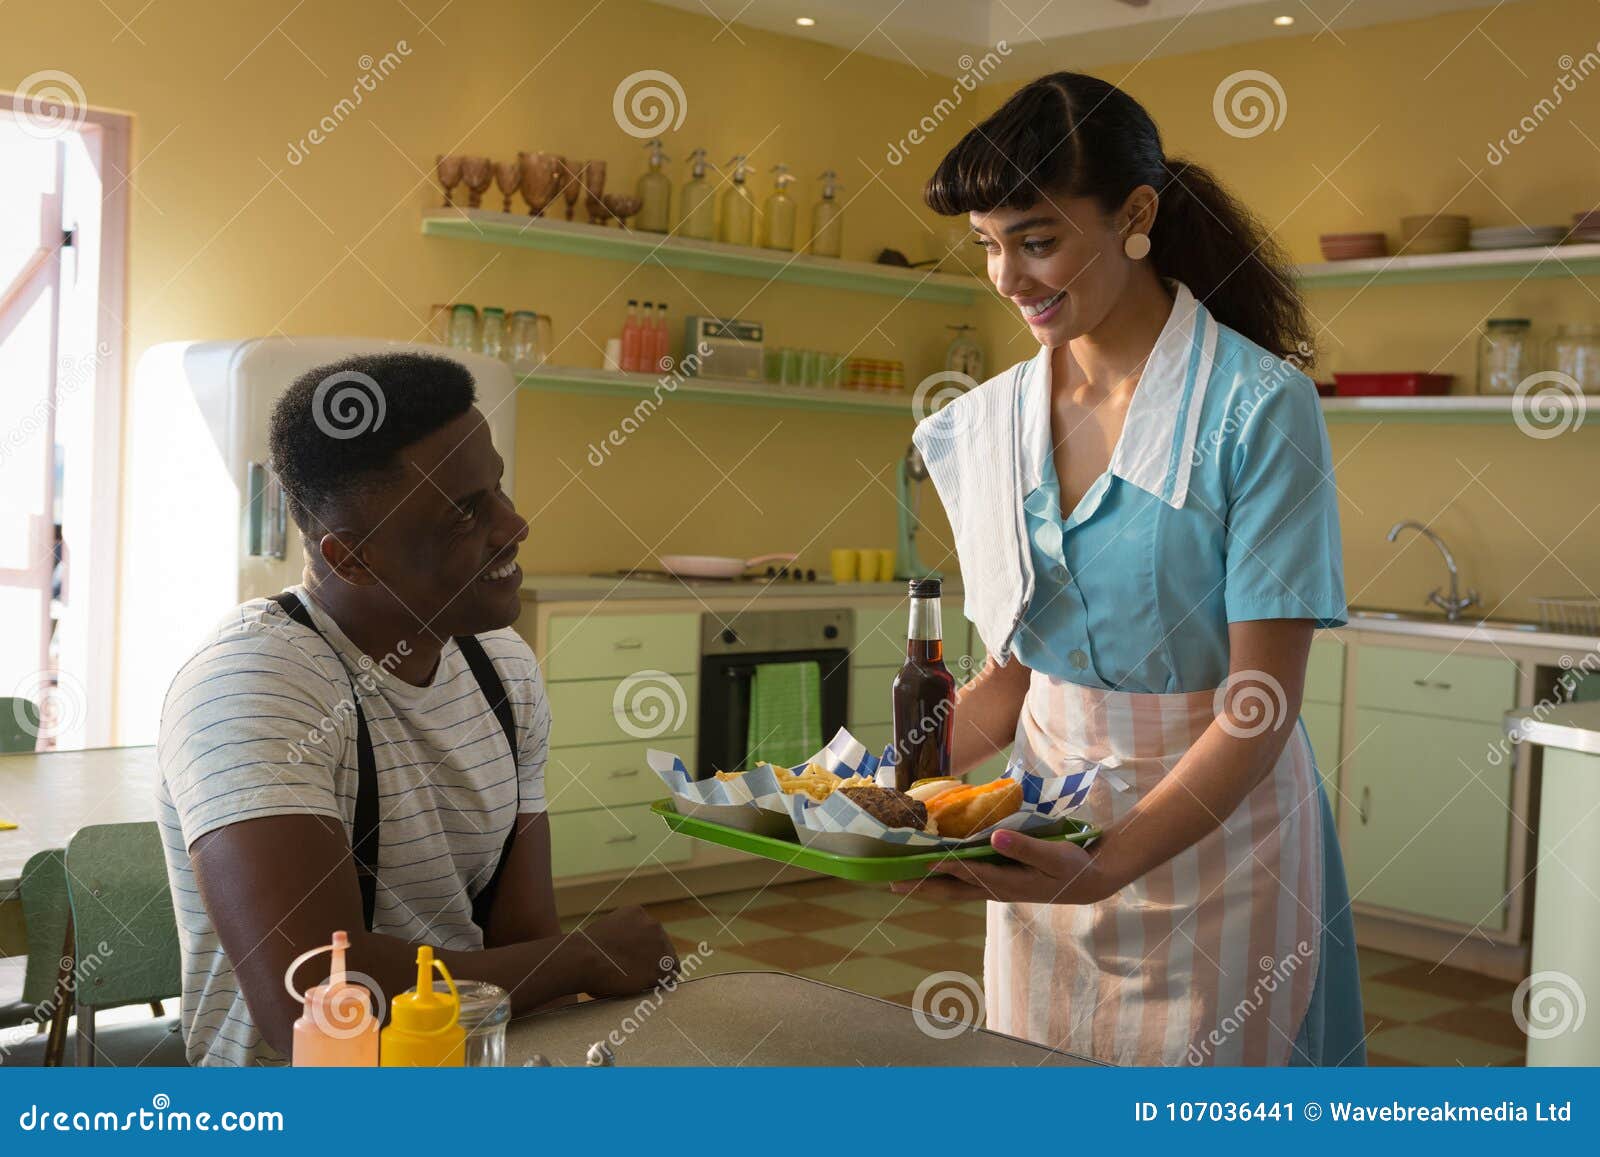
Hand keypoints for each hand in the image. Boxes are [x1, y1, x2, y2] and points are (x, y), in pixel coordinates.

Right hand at [577, 906, 677, 997]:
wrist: (585, 959)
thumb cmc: (588, 949)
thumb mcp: (606, 928)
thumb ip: (622, 932)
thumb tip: (627, 945)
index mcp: (638, 913)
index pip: (651, 931)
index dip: (645, 947)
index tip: (637, 958)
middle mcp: (652, 925)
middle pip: (663, 945)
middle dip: (653, 958)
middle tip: (638, 971)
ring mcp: (659, 945)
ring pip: (670, 961)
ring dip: (658, 972)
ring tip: (641, 981)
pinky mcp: (660, 966)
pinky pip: (669, 977)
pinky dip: (660, 983)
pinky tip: (646, 987)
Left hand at [890, 829, 1118, 903]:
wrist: (1088, 881)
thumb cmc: (1071, 866)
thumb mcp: (1053, 856)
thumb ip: (1024, 847)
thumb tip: (994, 838)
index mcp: (1008, 883)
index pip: (969, 874)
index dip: (944, 868)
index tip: (919, 863)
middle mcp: (996, 889)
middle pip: (952, 890)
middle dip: (922, 887)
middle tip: (891, 884)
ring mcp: (996, 887)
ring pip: (955, 889)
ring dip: (928, 885)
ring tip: (901, 880)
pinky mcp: (999, 882)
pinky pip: (964, 882)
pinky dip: (945, 878)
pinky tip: (934, 871)